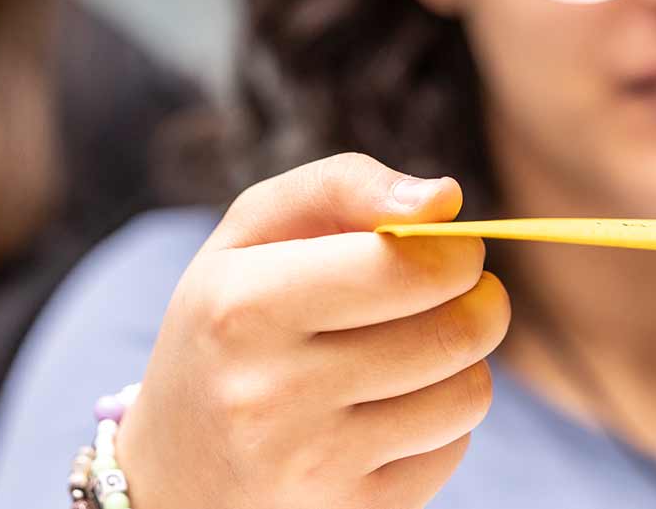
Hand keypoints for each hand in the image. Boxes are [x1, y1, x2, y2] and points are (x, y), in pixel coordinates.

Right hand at [118, 153, 508, 508]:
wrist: (173, 468)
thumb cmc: (227, 322)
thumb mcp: (252, 234)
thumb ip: (343, 186)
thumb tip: (445, 198)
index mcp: (245, 306)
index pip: (406, 268)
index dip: (455, 251)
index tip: (451, 248)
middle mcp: (272, 393)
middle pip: (453, 330)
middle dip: (481, 298)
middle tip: (460, 289)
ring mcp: (312, 466)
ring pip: (468, 393)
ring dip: (465, 359)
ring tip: (421, 345)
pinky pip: (453, 449)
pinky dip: (442, 419)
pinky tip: (395, 405)